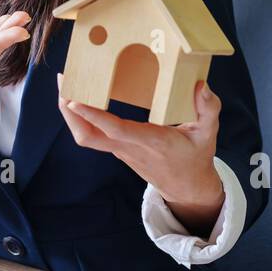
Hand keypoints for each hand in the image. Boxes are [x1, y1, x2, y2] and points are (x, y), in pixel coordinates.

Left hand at [57, 76, 224, 233]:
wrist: (186, 188)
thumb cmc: (196, 156)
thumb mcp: (209, 133)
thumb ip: (208, 108)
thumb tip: (201, 85)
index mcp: (150, 141)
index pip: (116, 129)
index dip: (93, 115)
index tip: (74, 100)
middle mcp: (129, 147)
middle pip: (87, 136)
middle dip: (69, 112)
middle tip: (62, 82)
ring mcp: (119, 149)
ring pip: (85, 136)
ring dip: (70, 113)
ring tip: (65, 83)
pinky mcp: (117, 148)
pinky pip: (92, 134)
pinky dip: (81, 116)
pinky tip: (79, 94)